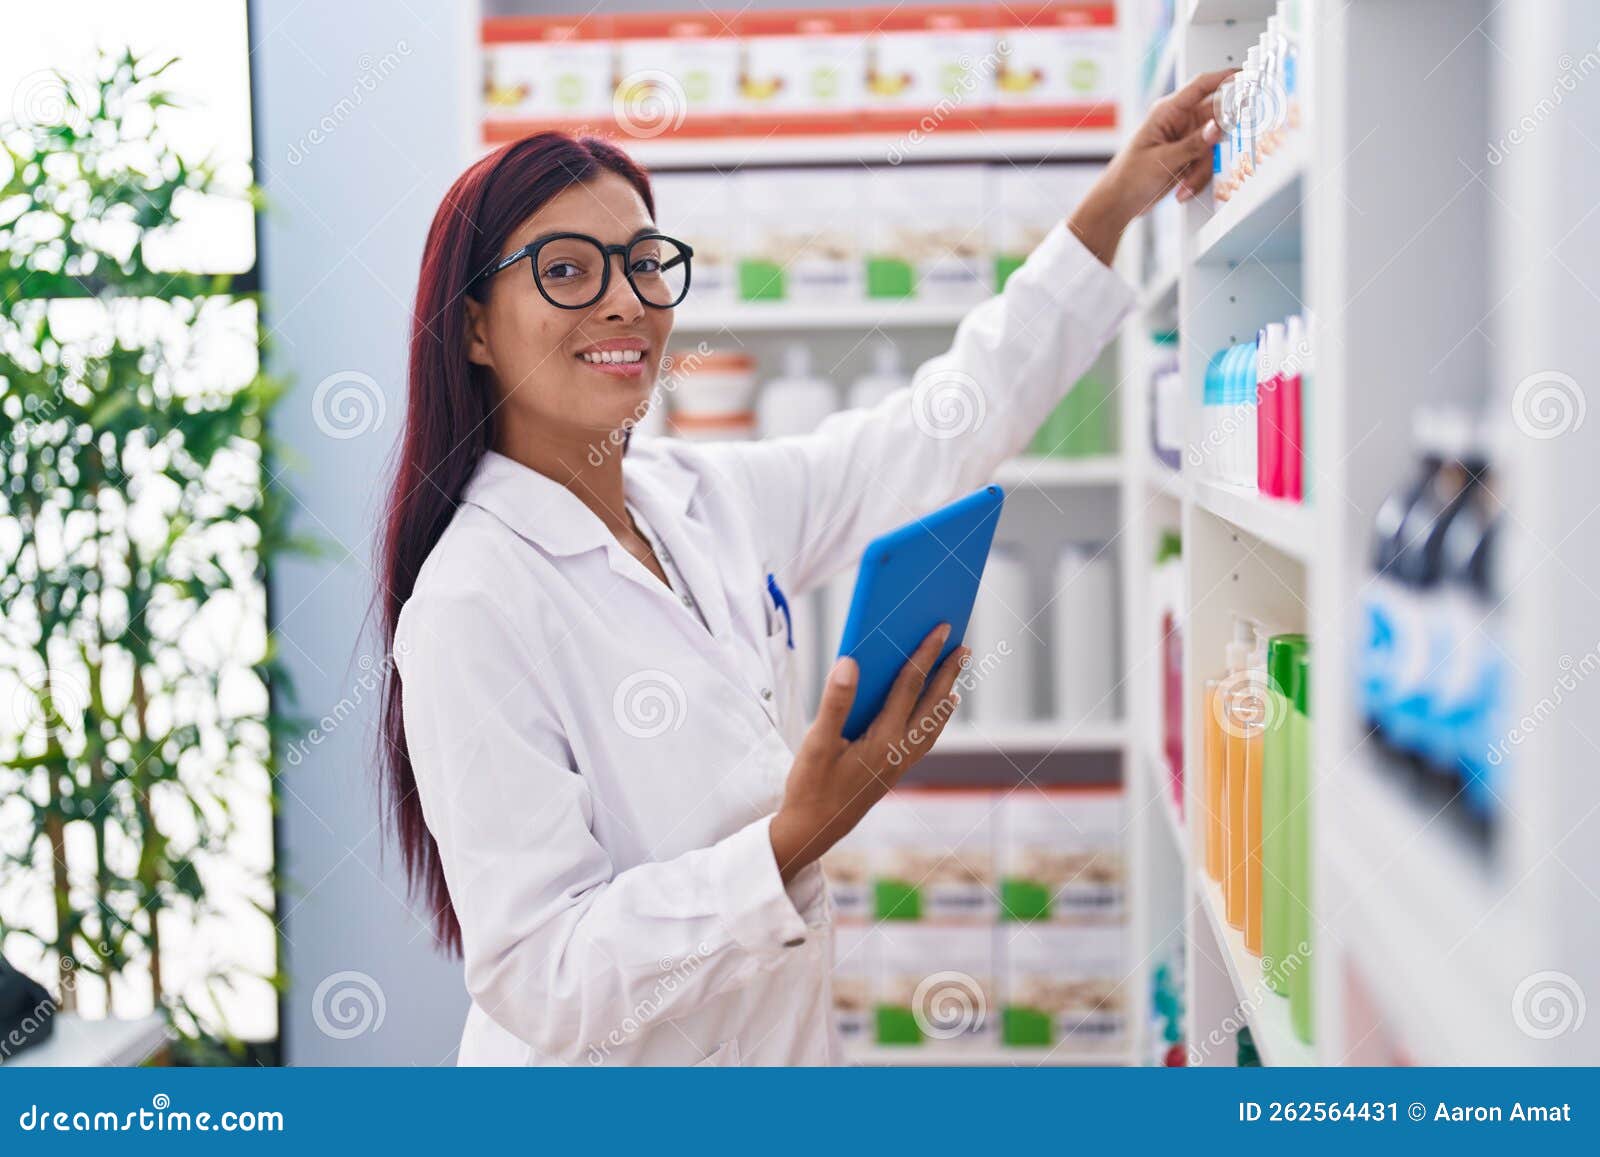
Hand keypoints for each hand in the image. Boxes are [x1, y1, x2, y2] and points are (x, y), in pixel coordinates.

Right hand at [769, 624, 968, 881]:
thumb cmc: (811, 786)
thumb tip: (850, 662)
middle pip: (932, 704)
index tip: (941, 630)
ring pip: (933, 724)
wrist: (814, 831)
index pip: (910, 686)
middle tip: (964, 647)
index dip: (926, 654)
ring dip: (945, 696)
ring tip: (955, 677)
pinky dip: (935, 720)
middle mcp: (900, 751)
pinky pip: (924, 739)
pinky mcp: (894, 772)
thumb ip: (835, 702)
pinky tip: (934, 715)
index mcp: (884, 739)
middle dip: (948, 673)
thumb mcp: (816, 743)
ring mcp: (900, 764)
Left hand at [1068, 68, 1235, 264]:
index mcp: (1167, 111)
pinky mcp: (1188, 156)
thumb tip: (1218, 127)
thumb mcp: (1163, 160)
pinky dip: (1197, 178)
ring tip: (1183, 184)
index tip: (1248, 77)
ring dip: (1201, 169)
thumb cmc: (1128, 177)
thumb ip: (1194, 144)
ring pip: (1212, 146)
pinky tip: (1181, 188)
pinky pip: (1206, 163)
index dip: (1226, 78)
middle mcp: (1179, 121)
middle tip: (1217, 148)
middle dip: (1216, 140)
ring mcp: (1185, 139)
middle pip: (1215, 118)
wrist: (1118, 204)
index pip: (1202, 86)